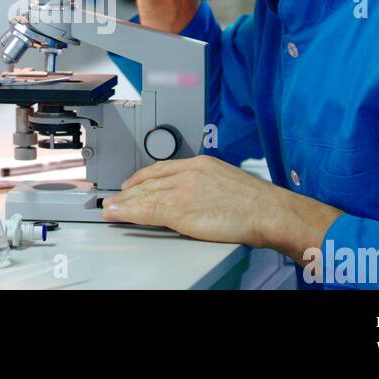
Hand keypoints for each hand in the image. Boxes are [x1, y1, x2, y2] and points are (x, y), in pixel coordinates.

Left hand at [101, 155, 343, 261]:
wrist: (269, 211)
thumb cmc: (256, 203)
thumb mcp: (227, 182)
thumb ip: (206, 185)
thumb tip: (196, 197)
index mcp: (200, 164)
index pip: (161, 168)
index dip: (142, 178)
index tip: (131, 184)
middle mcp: (188, 172)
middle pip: (149, 180)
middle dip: (128, 191)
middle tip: (114, 199)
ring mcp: (183, 190)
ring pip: (144, 195)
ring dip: (123, 202)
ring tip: (109, 208)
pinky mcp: (180, 209)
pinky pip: (147, 210)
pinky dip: (128, 212)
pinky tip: (117, 214)